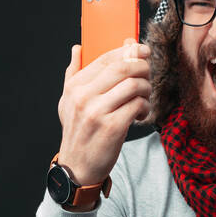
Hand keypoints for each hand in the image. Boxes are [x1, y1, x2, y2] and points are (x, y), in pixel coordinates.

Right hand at [55, 40, 150, 185]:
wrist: (78, 167)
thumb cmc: (77, 132)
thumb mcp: (67, 102)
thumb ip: (72, 73)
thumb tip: (78, 48)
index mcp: (75, 87)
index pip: (106, 58)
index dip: (129, 50)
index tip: (143, 51)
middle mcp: (84, 97)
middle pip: (123, 68)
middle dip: (142, 67)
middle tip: (147, 74)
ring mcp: (98, 112)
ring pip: (134, 85)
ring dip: (146, 89)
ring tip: (143, 98)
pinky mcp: (112, 127)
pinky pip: (138, 105)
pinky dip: (145, 107)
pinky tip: (140, 114)